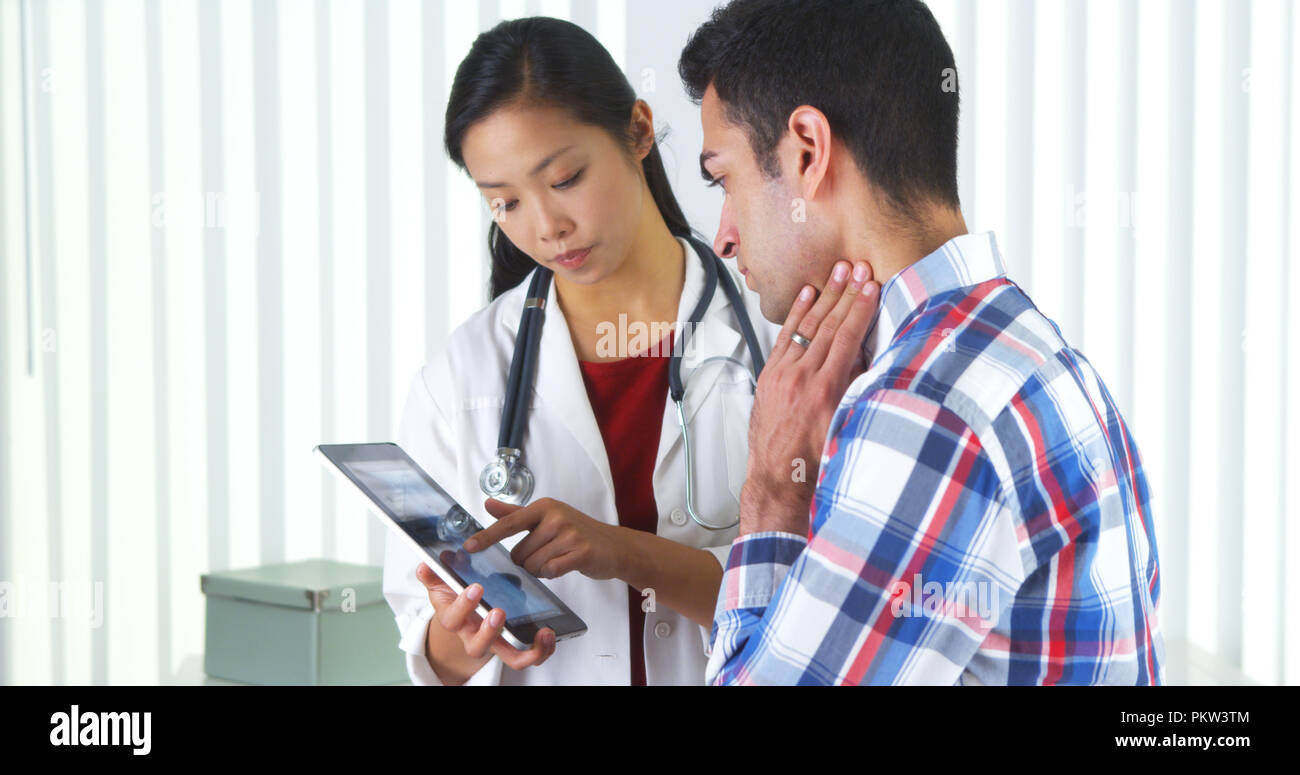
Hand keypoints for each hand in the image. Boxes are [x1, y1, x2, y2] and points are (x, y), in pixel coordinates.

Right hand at [415, 563, 556, 672]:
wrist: (462, 617)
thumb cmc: (455, 597)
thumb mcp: (442, 584)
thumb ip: (435, 574)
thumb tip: (424, 565)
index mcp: (455, 619)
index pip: (454, 618)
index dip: (464, 605)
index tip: (476, 588)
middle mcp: (473, 636)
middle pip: (478, 646)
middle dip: (489, 631)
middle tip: (500, 612)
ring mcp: (494, 644)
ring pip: (509, 657)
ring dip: (528, 649)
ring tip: (544, 632)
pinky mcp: (512, 647)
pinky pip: (527, 655)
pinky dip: (542, 650)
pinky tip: (550, 634)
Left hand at [463, 498, 628, 580]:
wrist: (615, 546)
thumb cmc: (577, 531)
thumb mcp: (547, 517)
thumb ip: (515, 513)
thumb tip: (487, 503)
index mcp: (544, 507)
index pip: (509, 523)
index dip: (487, 536)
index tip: (469, 546)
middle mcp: (556, 517)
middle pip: (520, 553)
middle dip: (527, 561)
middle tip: (547, 553)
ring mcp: (570, 534)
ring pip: (534, 565)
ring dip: (540, 569)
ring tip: (558, 558)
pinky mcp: (581, 552)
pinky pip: (551, 571)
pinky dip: (553, 573)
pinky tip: (564, 565)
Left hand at [741, 259, 879, 534]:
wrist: (779, 481)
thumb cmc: (818, 463)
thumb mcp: (847, 426)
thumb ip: (857, 388)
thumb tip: (868, 355)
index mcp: (824, 390)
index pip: (846, 337)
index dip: (860, 308)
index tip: (872, 285)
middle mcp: (800, 378)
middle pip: (827, 325)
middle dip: (845, 293)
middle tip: (858, 267)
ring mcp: (781, 375)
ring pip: (806, 327)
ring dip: (823, 297)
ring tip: (837, 271)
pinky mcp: (769, 377)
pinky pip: (784, 338)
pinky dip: (796, 315)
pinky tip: (806, 294)